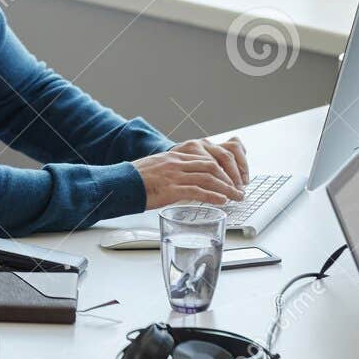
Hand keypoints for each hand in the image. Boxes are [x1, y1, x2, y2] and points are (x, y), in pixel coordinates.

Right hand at [132, 139, 246, 209]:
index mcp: (173, 157)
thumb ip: (170, 171)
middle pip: (210, 166)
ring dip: (226, 188)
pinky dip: (213, 196)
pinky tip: (222, 201)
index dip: (220, 168)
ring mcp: (174, 175)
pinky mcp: (171, 189)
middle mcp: (176, 163)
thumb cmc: (134, 179)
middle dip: (228, 178)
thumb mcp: (154, 168)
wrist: (119, 183)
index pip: (203, 158)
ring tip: (236, 196)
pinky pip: (198, 191)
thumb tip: (182, 181)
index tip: (229, 178)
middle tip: (238, 188)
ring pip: (208, 177)